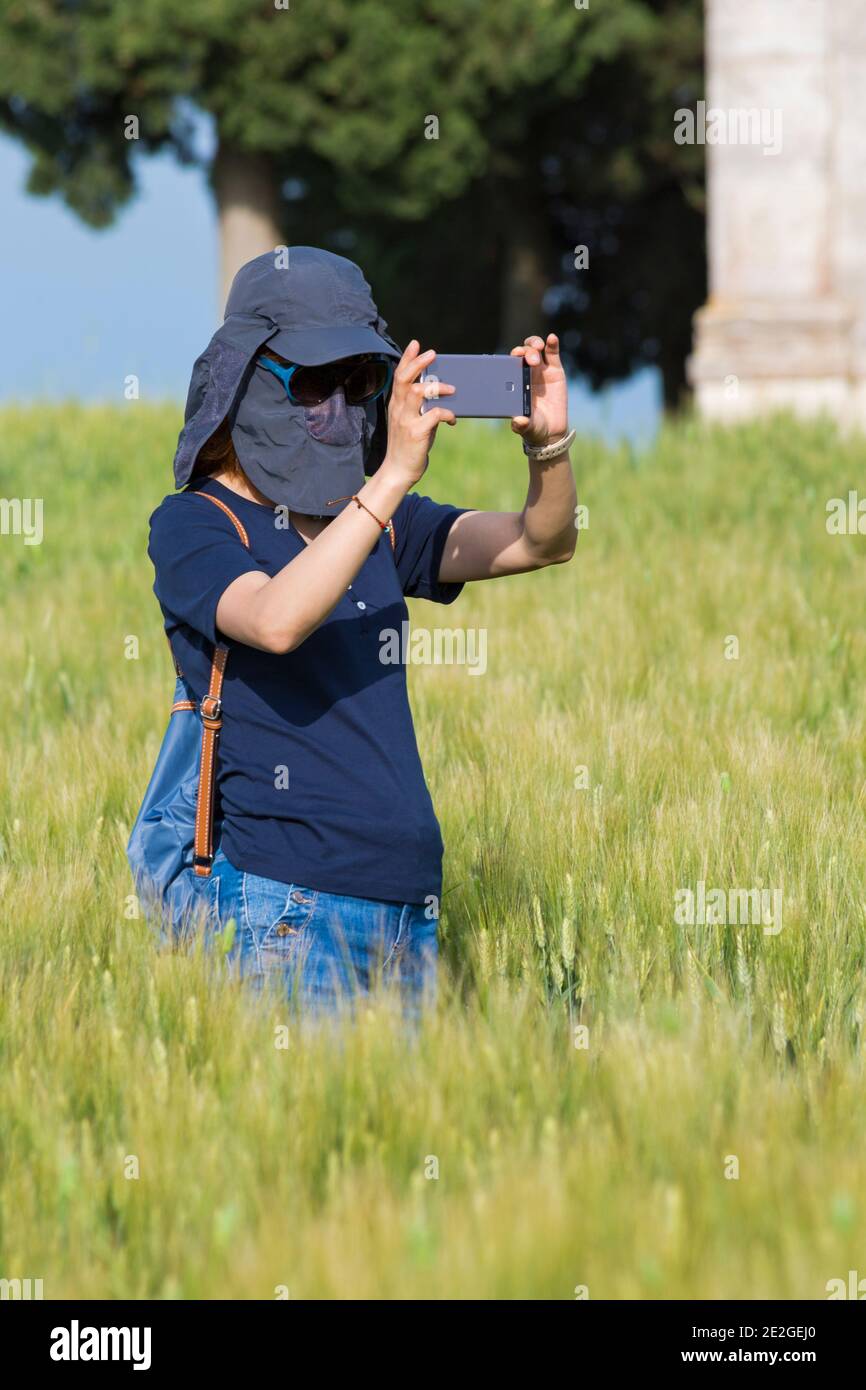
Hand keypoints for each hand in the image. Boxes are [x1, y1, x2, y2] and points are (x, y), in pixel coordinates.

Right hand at [380, 340, 455, 486]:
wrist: (398, 472)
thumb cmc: (408, 446)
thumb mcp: (412, 422)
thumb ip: (421, 407)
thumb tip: (440, 394)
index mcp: (396, 405)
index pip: (399, 376)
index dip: (407, 358)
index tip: (415, 344)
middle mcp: (398, 409)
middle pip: (405, 378)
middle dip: (418, 363)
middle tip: (433, 353)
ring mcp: (406, 420)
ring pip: (418, 392)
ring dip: (436, 387)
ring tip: (451, 389)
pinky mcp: (416, 433)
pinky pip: (434, 415)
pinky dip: (447, 414)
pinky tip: (453, 419)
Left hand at [509, 333, 567, 448]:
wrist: (550, 431)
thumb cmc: (533, 427)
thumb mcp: (526, 427)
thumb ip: (521, 425)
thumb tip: (518, 421)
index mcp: (513, 383)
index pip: (508, 365)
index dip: (508, 359)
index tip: (512, 357)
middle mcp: (524, 373)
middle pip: (521, 354)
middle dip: (523, 351)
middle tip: (530, 360)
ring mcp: (540, 370)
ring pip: (535, 349)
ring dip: (534, 344)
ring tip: (538, 348)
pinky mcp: (555, 370)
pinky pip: (552, 353)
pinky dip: (552, 344)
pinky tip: (551, 338)